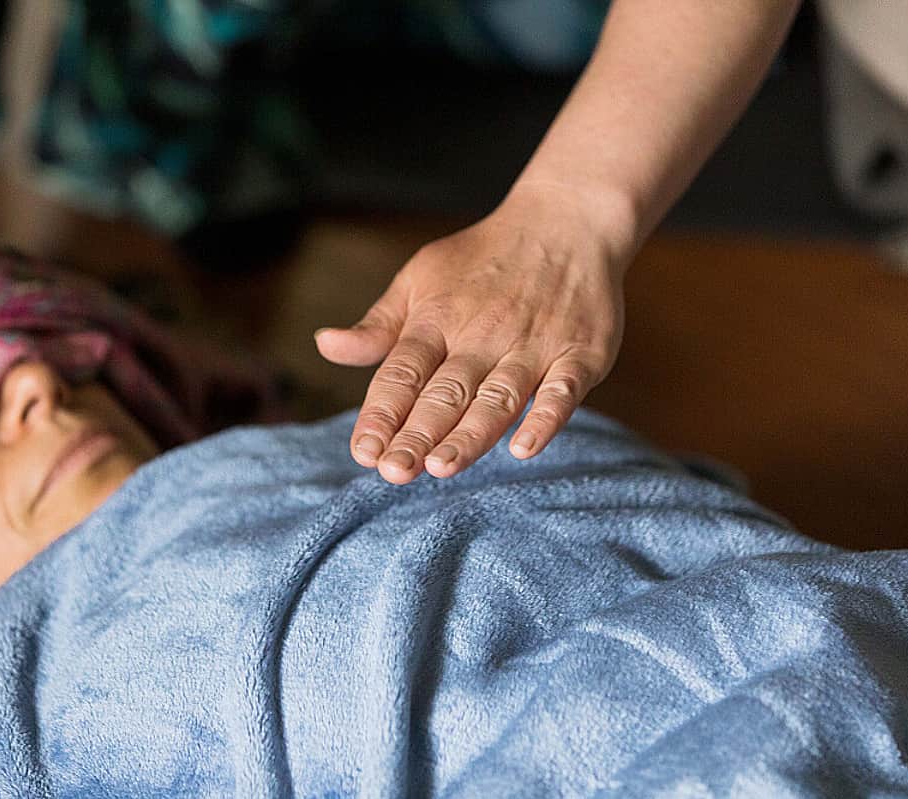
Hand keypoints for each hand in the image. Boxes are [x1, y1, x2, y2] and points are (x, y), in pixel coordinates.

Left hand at [315, 184, 628, 484]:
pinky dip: (546, 417)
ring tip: (441, 466)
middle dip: (418, 434)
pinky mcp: (580, 353)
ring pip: (497, 396)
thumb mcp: (420, 279)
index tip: (364, 452)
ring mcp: (533, 345)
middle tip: (394, 472)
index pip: (403, 372)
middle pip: (446, 392)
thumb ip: (378, 326)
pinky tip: (525, 448)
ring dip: (470, 433)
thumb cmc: (482, 260)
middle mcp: (482, 335)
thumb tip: (326, 345)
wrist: (565, 220)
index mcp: (437, 320)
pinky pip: (563, 390)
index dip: (382, 413)